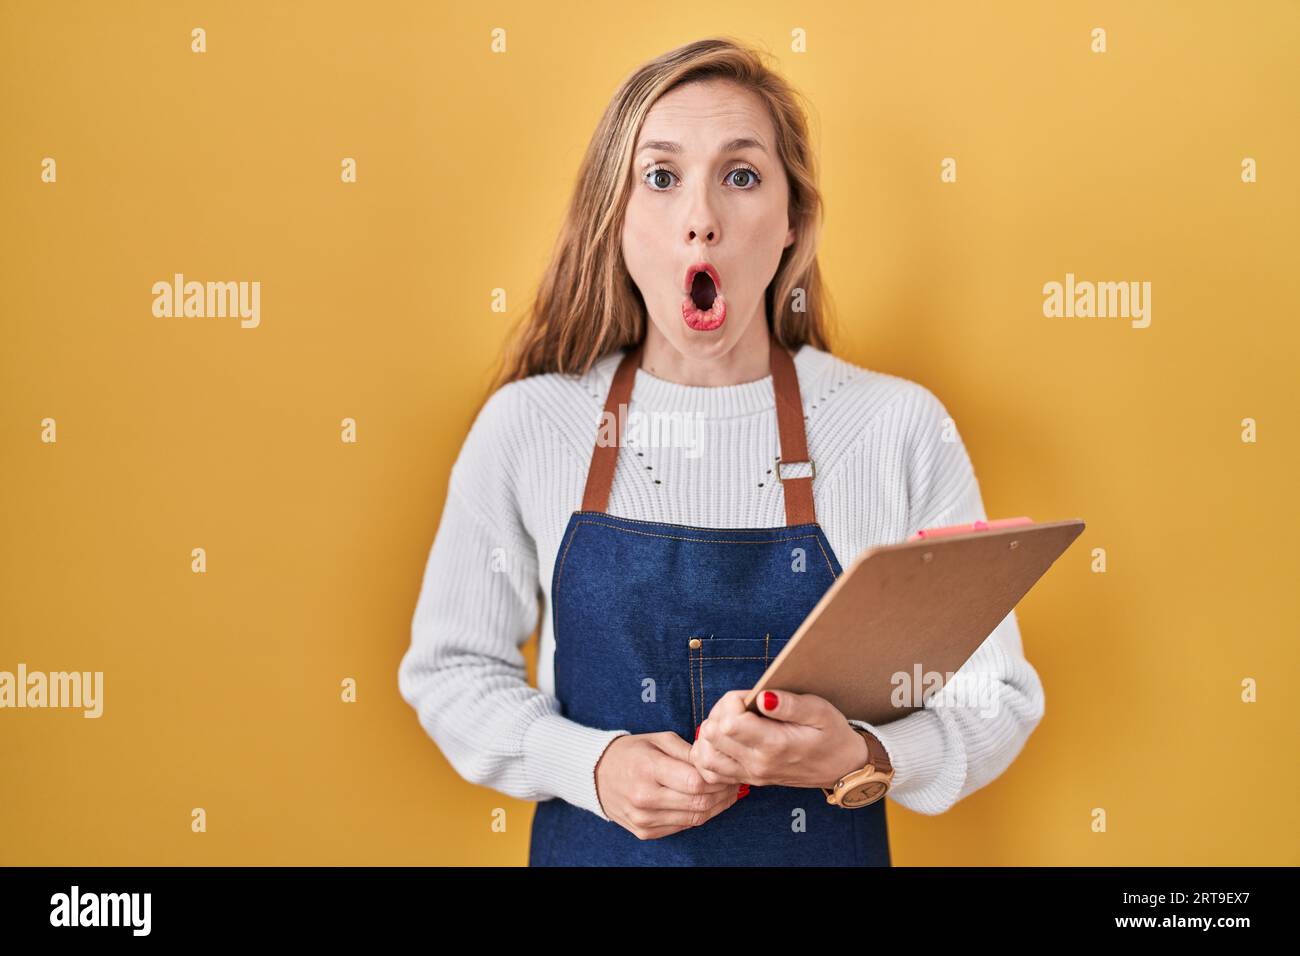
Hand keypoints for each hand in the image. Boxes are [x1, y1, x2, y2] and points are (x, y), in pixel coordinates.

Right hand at [594, 732, 739, 839]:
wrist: (597, 775)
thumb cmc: (632, 752)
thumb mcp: (658, 739)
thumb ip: (688, 751)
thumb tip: (716, 762)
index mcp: (648, 769)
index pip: (695, 782)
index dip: (718, 779)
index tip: (729, 771)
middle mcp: (645, 798)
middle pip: (698, 803)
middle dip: (723, 794)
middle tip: (734, 782)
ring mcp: (644, 819)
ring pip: (694, 819)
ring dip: (716, 807)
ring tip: (726, 793)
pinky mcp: (645, 832)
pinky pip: (683, 827)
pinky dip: (699, 816)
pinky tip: (707, 803)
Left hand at [688, 689, 870, 789]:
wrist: (843, 768)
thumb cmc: (832, 734)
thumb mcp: (819, 711)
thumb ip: (789, 704)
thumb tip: (762, 697)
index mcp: (775, 745)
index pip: (729, 722)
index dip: (734, 701)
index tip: (751, 697)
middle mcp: (758, 764)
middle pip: (712, 734)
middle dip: (720, 712)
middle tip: (740, 706)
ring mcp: (750, 774)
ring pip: (705, 756)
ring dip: (711, 733)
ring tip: (732, 720)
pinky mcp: (747, 779)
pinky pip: (711, 773)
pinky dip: (709, 754)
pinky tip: (725, 739)